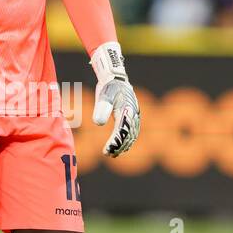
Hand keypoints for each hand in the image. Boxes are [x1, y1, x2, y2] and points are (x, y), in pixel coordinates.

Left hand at [90, 42, 139, 156]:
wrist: (116, 79)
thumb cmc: (108, 87)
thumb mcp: (104, 96)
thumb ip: (102, 108)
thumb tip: (98, 123)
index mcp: (127, 110)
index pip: (122, 131)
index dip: (115, 142)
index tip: (107, 150)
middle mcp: (133, 115)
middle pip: (128, 135)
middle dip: (119, 146)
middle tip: (108, 154)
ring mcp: (135, 116)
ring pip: (132, 135)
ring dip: (124, 145)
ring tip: (113, 154)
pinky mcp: (133, 117)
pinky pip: (133, 132)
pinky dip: (128, 140)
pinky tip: (122, 147)